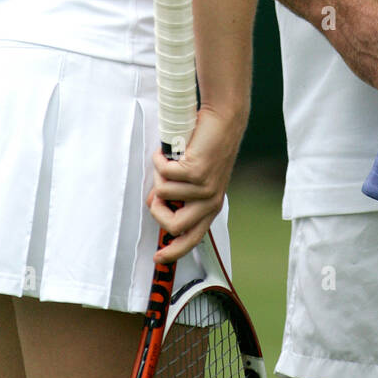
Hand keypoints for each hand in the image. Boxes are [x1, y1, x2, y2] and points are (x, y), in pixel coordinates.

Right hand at [147, 106, 244, 262]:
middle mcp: (210, 200)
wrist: (223, 120)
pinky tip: (167, 151)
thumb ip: (178, 193)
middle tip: (155, 196)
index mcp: (211, 206)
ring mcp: (204, 187)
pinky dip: (160, 160)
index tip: (158, 258)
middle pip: (174, 226)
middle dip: (157, 211)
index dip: (174, 252)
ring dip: (159, 175)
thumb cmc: (207, 146)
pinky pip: (164, 173)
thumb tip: (154, 202)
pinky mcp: (197, 171)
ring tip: (169, 160)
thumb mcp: (194, 177)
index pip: (193, 239)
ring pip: (163, 194)